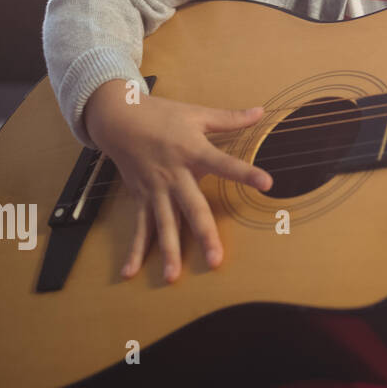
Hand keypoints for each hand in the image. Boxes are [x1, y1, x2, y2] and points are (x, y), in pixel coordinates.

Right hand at [84, 80, 272, 281]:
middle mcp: (175, 175)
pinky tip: (130, 272)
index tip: (267, 183)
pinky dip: (135, 250)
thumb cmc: (162, 115)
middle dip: (204, 235)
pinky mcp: (141, 198)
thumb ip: (230, 118)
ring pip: (164, 225)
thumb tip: (261, 111)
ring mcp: (156, 190)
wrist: (119, 120)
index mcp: (193, 152)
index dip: (246, 174)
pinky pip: (140, 227)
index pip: (225, 164)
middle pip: (192, 208)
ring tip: (173, 276)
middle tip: (216, 259)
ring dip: (168, 251)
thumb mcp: (197, 114)